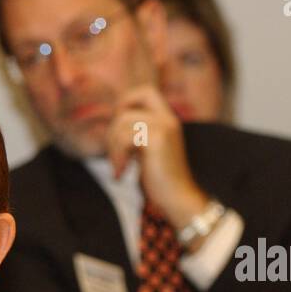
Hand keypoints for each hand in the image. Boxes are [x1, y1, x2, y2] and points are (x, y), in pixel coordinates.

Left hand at [105, 84, 209, 229]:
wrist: (178, 199)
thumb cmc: (160, 181)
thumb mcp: (146, 152)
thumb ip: (136, 135)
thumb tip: (113, 125)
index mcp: (167, 119)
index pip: (145, 91)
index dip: (125, 104)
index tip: (118, 132)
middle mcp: (168, 119)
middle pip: (127, 106)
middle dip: (112, 129)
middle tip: (114, 154)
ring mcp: (164, 127)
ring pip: (122, 123)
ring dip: (112, 148)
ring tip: (119, 169)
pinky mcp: (158, 140)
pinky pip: (125, 138)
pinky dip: (117, 157)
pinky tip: (122, 174)